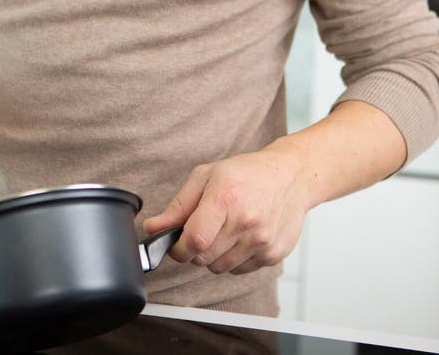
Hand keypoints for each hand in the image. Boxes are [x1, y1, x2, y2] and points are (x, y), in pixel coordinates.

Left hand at [143, 145, 308, 274]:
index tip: (176, 244)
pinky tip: (241, 236)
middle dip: (195, 249)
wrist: (291, 176)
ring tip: (224, 230)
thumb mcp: (207, 176)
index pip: (195, 241)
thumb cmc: (247, 173)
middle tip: (202, 230)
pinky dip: (234, 258)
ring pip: (220, 268)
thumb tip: (153, 228)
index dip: (178, 249)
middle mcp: (247, 221)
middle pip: (204, 258)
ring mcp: (262, 240)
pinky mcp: (273, 255)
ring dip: (214, 255)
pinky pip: (239, 270)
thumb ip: (178, 206)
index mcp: (226, 197)